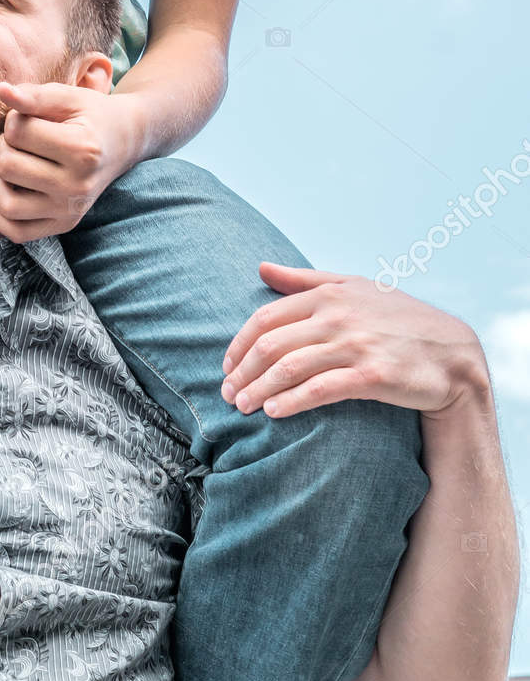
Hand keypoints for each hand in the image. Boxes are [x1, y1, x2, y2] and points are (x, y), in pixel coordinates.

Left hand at [0, 83, 144, 241]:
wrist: (123, 142)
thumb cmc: (91, 115)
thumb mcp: (68, 97)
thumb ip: (34, 94)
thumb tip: (0, 91)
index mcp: (82, 149)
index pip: (17, 132)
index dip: (14, 118)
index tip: (30, 117)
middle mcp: (78, 186)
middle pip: (7, 166)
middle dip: (4, 145)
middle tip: (20, 138)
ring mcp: (71, 210)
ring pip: (6, 204)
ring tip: (11, 161)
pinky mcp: (64, 225)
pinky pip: (15, 232)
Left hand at [220, 263, 486, 419]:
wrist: (453, 354)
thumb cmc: (398, 318)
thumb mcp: (354, 287)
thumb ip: (304, 279)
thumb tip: (261, 268)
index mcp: (328, 294)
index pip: (265, 319)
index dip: (238, 345)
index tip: (226, 367)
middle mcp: (338, 316)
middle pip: (270, 346)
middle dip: (241, 373)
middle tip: (227, 395)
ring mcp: (355, 345)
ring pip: (288, 368)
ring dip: (258, 391)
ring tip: (242, 408)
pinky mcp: (373, 376)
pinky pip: (319, 390)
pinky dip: (290, 402)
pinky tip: (274, 413)